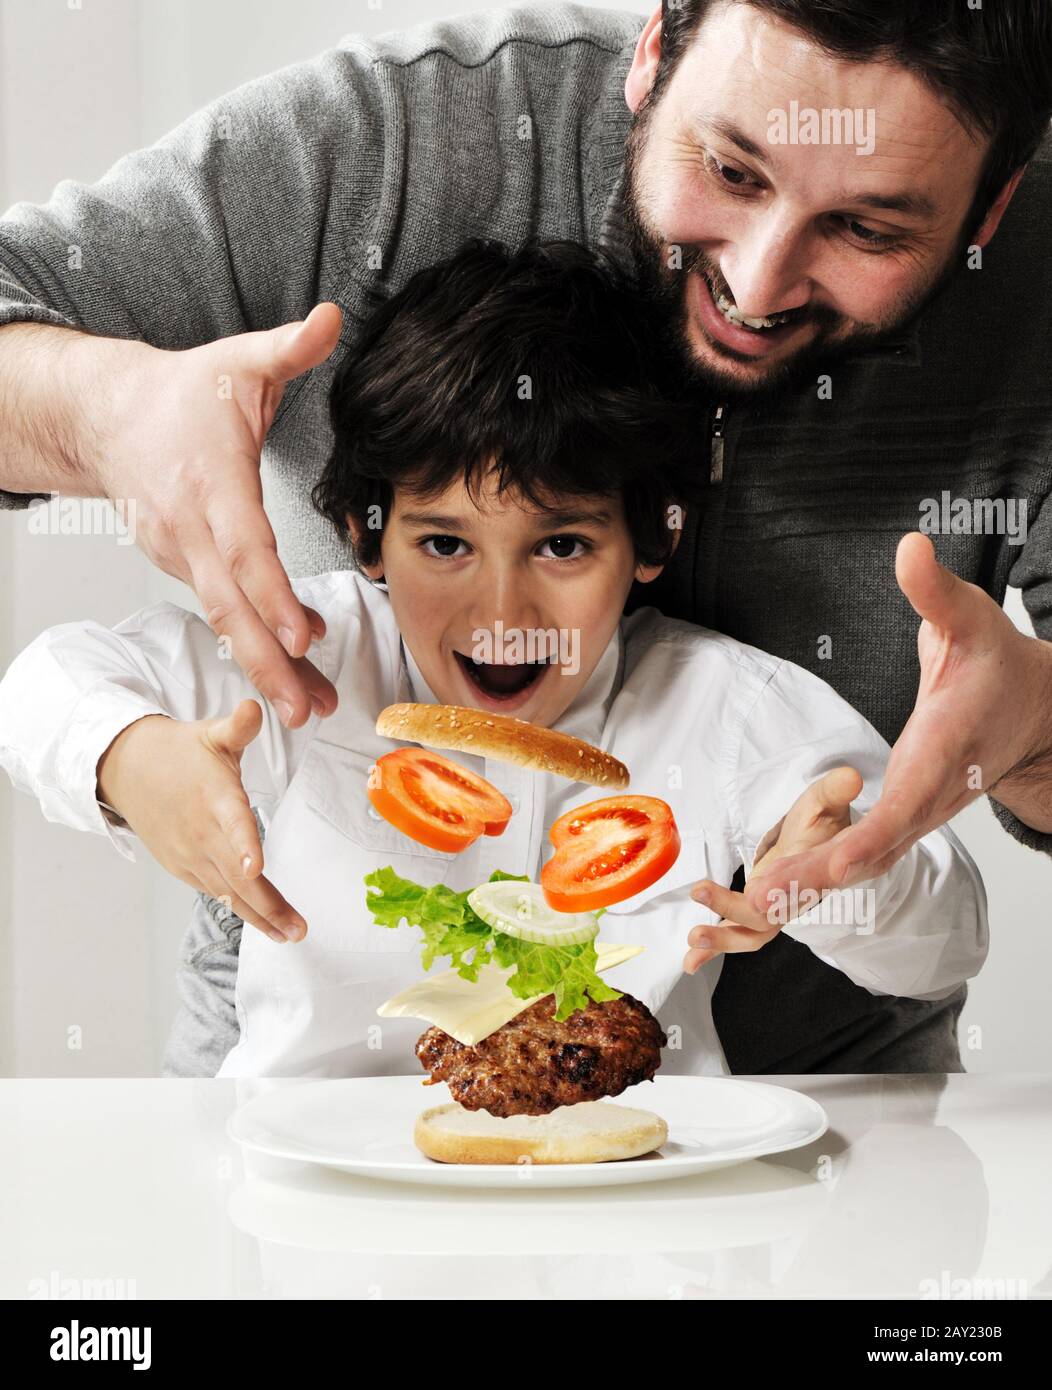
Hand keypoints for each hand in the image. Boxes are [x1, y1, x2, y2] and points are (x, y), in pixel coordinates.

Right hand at [91, 304, 343, 728]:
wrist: (108, 415)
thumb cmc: (180, 394)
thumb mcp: (238, 361)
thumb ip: (288, 347)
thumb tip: (333, 316)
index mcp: (212, 483)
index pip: (245, 549)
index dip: (272, 595)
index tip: (301, 636)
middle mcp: (191, 529)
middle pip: (230, 606)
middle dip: (267, 662)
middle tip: (303, 709)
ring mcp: (181, 553)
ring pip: (224, 619)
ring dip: (263, 667)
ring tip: (304, 707)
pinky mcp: (182, 565)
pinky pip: (221, 611)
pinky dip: (251, 643)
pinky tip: (285, 671)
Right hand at [96, 700, 306, 942]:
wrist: (128, 770)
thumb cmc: (181, 752)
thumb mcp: (211, 734)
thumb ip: (238, 727)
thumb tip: (255, 707)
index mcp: (214, 797)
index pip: (232, 822)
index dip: (245, 844)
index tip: (256, 866)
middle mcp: (202, 833)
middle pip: (236, 875)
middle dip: (268, 904)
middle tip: (297, 929)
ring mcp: (191, 854)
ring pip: (228, 892)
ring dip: (259, 916)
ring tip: (288, 934)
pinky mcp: (182, 867)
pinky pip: (215, 891)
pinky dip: (238, 908)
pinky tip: (263, 923)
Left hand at [683, 766, 861, 973]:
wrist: (826, 847)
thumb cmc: (823, 823)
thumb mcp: (826, 801)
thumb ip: (833, 791)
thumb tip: (850, 777)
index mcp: (818, 872)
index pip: (805, 882)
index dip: (785, 886)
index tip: (757, 888)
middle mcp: (798, 898)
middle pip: (772, 913)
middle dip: (734, 908)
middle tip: (703, 892)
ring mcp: (779, 909)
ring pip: (754, 931)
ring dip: (723, 937)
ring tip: (694, 936)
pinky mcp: (761, 912)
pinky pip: (739, 934)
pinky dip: (714, 951)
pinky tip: (690, 961)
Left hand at [742, 532, 1051, 920]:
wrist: (1035, 714)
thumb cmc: (999, 668)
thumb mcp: (972, 619)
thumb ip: (936, 590)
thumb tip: (911, 546)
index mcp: (941, 753)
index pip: (899, 811)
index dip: (859, 842)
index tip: (825, 867)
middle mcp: (927, 797)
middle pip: (872, 852)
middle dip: (817, 879)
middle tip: (757, 902)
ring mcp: (917, 814)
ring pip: (864, 863)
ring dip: (811, 886)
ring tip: (751, 904)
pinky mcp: (904, 818)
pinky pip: (861, 856)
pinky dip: (821, 875)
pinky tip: (774, 888)